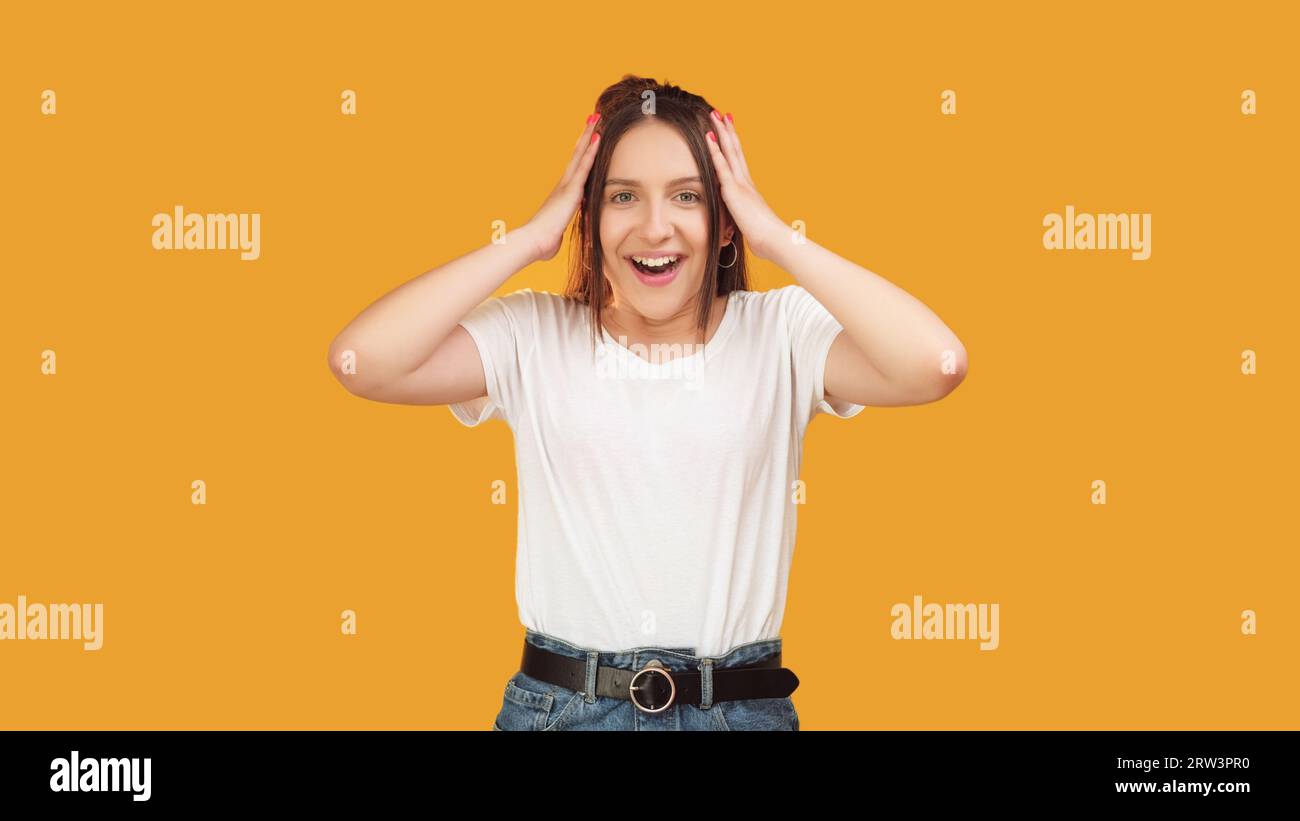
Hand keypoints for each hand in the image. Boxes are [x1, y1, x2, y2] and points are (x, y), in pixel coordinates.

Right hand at [523, 114, 601, 261]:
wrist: (534, 242)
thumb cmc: (542, 242)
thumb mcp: (554, 233)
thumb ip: (557, 230)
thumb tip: (554, 238)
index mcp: (561, 194)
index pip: (574, 169)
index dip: (581, 153)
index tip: (588, 138)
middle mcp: (563, 185)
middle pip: (576, 155)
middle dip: (585, 137)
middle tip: (592, 119)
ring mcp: (567, 185)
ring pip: (580, 154)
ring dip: (589, 136)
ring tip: (596, 118)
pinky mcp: (571, 189)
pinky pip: (584, 166)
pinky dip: (591, 151)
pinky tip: (598, 137)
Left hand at [704, 110, 786, 260]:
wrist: (773, 240)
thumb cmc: (764, 237)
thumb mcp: (749, 224)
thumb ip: (742, 217)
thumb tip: (738, 222)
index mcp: (749, 188)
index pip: (739, 161)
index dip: (733, 144)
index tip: (729, 129)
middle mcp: (745, 181)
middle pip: (736, 150)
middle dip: (728, 131)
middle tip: (722, 113)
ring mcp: (740, 184)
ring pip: (730, 151)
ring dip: (722, 132)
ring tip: (715, 115)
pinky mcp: (734, 191)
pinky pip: (722, 166)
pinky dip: (715, 151)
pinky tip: (709, 137)